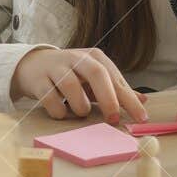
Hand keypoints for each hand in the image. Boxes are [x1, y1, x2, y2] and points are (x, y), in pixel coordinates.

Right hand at [13, 47, 146, 122]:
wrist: (33, 66)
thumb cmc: (71, 75)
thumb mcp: (95, 79)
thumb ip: (117, 89)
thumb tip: (143, 101)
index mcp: (94, 57)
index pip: (116, 78)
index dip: (129, 99)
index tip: (141, 117)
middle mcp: (76, 58)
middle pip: (97, 74)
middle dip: (108, 99)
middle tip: (113, 119)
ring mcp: (55, 67)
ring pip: (71, 86)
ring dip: (80, 106)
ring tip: (80, 111)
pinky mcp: (38, 80)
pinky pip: (50, 98)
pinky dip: (58, 111)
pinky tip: (61, 112)